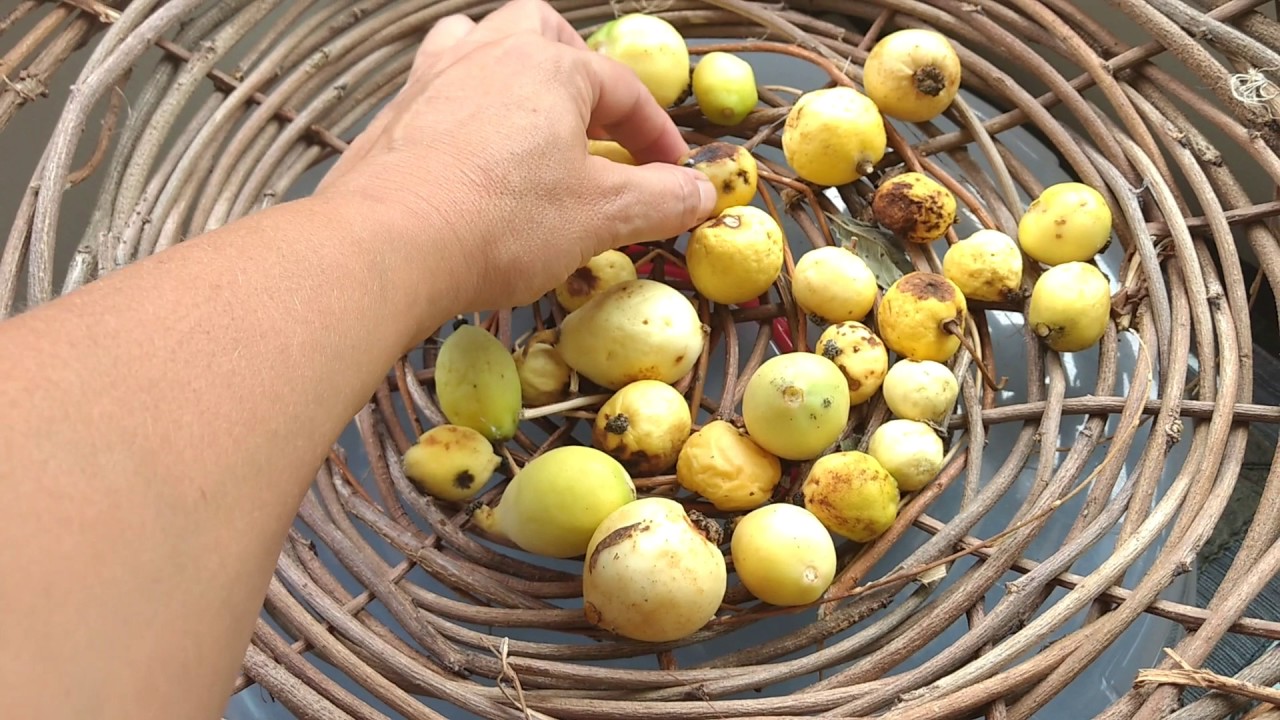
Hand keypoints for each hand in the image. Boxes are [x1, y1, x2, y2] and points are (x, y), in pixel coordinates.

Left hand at [316, 0, 716, 315]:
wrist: (387, 244)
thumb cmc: (504, 220)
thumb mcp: (600, 216)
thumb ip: (659, 199)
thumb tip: (702, 191)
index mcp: (548, 66)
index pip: (622, 89)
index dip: (656, 134)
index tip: (672, 175)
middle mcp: (487, 53)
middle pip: (541, 32)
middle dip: (577, 71)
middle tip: (593, 123)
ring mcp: (431, 78)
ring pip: (478, 44)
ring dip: (511, 72)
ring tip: (528, 120)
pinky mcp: (392, 117)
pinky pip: (436, 91)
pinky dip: (464, 111)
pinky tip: (469, 157)